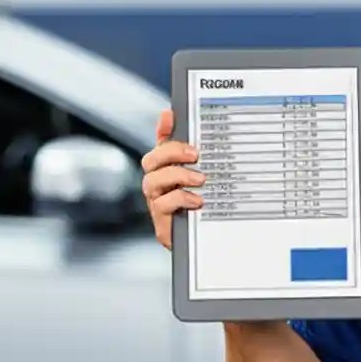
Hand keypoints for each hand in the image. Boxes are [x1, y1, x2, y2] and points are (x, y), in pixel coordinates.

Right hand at [141, 108, 205, 248]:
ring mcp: (158, 201)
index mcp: (169, 170)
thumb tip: (198, 133)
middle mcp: (159, 183)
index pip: (161, 144)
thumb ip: (203, 159)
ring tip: (200, 180)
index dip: (163, 129)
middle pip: (151, 160)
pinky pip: (162, 204)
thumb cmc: (203, 208)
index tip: (170, 116)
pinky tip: (197, 201)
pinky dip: (180, 199)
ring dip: (177, 176)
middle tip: (195, 155)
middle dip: (171, 152)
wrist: (205, 245)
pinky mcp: (162, 220)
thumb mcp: (208, 181)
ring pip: (152, 181)